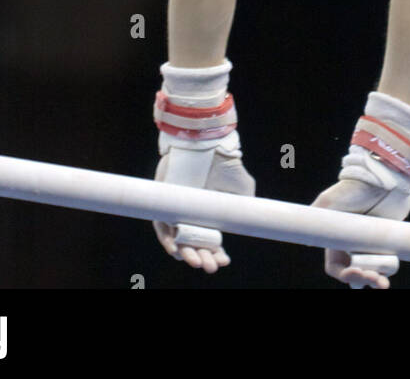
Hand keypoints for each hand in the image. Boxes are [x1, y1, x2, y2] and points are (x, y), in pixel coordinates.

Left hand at [152, 146, 255, 273]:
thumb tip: (248, 224)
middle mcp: (192, 213)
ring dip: (185, 253)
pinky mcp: (163, 198)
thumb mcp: (243, 187)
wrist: (210, 143)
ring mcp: (177, 207)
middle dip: (202, 257)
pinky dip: (166, 239)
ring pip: (177, 239)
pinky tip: (175, 249)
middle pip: (193, 243)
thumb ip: (244, 206)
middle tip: (210, 266)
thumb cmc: (225, 163)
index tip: (223, 261)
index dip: (216, 253)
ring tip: (197, 262)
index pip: (210, 240)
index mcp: (209, 213)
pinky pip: (161, 224)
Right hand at [311, 178, 402, 289]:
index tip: (355, 274)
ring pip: (372, 272)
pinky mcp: (387, 241)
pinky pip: (387, 264)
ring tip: (383, 283)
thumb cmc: (354, 189)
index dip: (344, 275)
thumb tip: (305, 239)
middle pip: (356, 274)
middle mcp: (353, 245)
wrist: (382, 179)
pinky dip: (388, 271)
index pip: (336, 267)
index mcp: (337, 239)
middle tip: (374, 280)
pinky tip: (389, 272)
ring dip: (376, 281)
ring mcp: (371, 244)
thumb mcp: (330, 200)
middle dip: (363, 281)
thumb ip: (316, 215)